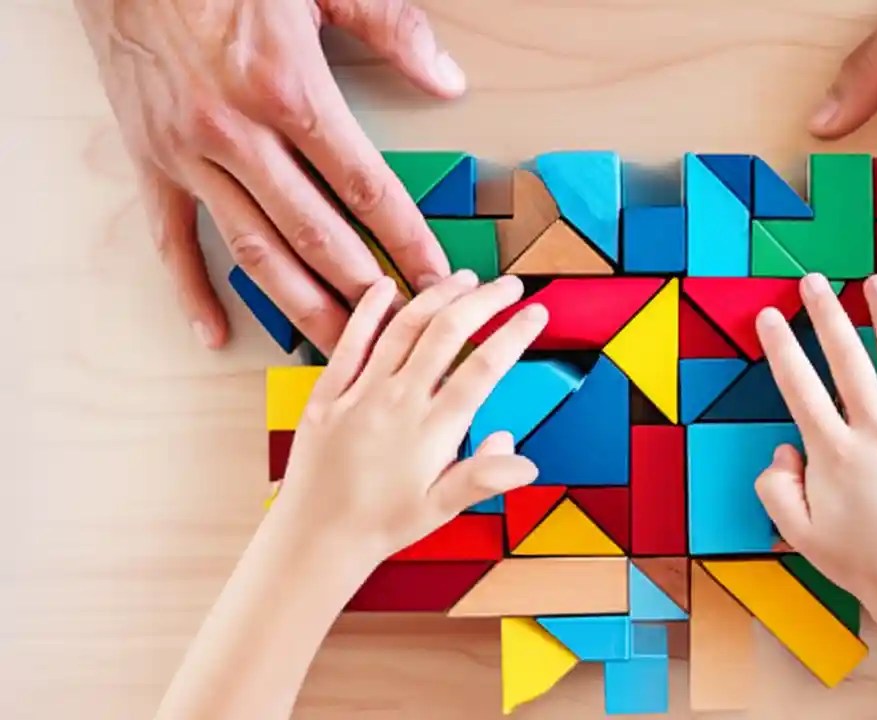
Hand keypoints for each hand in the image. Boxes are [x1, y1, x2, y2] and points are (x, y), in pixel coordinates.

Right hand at [75, 0, 461, 351]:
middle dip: (364, 291)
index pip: (365, 187)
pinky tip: (216, 332)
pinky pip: (171, 240)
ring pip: (253, 250)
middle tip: (404, 333)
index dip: (406, 239)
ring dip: (300, 307)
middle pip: (314, 235)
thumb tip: (448, 80)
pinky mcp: (150, 161)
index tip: (437, 277)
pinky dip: (192, 290)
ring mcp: (189, 154)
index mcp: (289, 91)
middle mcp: (237, 133)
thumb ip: (393, 29)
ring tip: (341, 350)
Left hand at [273, 271, 546, 563]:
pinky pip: (349, 342)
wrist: (316, 537)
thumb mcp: (442, 507)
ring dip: (437, 296)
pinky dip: (368, 310)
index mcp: (433, 431)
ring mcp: (360, 395)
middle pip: (448, 334)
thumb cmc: (383, 524)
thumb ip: (484, 477)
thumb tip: (527, 462)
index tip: (536, 312)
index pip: (485, 369)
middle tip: (509, 285)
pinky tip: (385, 286)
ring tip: (464, 278)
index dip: (515, 334)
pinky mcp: (327, 395)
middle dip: (484, 301)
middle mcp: (398, 404)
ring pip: (404, 328)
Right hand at [753, 274, 876, 611]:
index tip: (769, 315)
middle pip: (848, 361)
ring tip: (875, 283)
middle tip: (814, 280)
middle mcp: (875, 434)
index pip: (800, 387)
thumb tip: (784, 448)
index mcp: (834, 454)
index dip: (782, 348)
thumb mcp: (797, 533)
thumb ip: (776, 487)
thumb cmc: (858, 560)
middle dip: (827, 315)